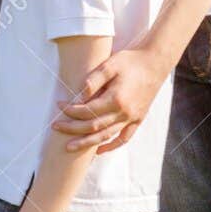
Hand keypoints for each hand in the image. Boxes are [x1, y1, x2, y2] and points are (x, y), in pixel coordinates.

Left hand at [54, 46, 171, 152]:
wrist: (155, 62)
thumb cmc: (130, 61)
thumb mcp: (110, 64)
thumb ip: (94, 80)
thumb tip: (79, 95)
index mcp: (116, 99)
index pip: (87, 111)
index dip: (70, 110)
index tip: (59, 105)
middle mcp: (124, 113)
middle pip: (93, 127)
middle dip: (72, 128)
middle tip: (55, 127)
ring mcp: (132, 118)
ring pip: (106, 136)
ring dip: (87, 143)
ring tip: (69, 147)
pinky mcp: (138, 119)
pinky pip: (124, 138)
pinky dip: (111, 146)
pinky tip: (99, 150)